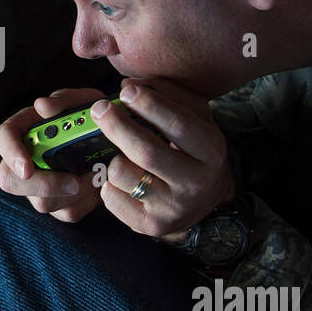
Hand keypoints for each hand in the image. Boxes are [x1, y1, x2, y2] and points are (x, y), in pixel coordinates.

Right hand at [0, 87, 108, 221]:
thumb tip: (43, 106)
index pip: (2, 138)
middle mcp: (24, 159)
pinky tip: (99, 185)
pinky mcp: (58, 203)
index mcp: (24, 128)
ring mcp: (38, 185)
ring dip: (74, 193)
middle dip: (43, 185)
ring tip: (97, 175)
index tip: (26, 168)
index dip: (10, 154)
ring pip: (42, 203)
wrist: (113, 138)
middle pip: (10, 181)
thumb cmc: (92, 117)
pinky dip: (87, 202)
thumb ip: (64, 100)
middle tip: (74, 182)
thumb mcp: (83, 101)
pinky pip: (67, 213)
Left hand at [91, 77, 234, 241]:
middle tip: (100, 109)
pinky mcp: (150, 225)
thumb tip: (129, 85)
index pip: (179, 125)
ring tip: (116, 150)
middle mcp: (196, 183)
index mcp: (212, 151)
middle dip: (118, 126)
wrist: (202, 200)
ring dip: (111, 155)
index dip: (149, 105)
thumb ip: (169, 95)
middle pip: (147, 151)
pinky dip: (107, 182)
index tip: (126, 91)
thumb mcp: (195, 117)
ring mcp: (173, 208)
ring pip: (125, 174)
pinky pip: (112, 198)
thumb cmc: (192, 149)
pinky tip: (119, 176)